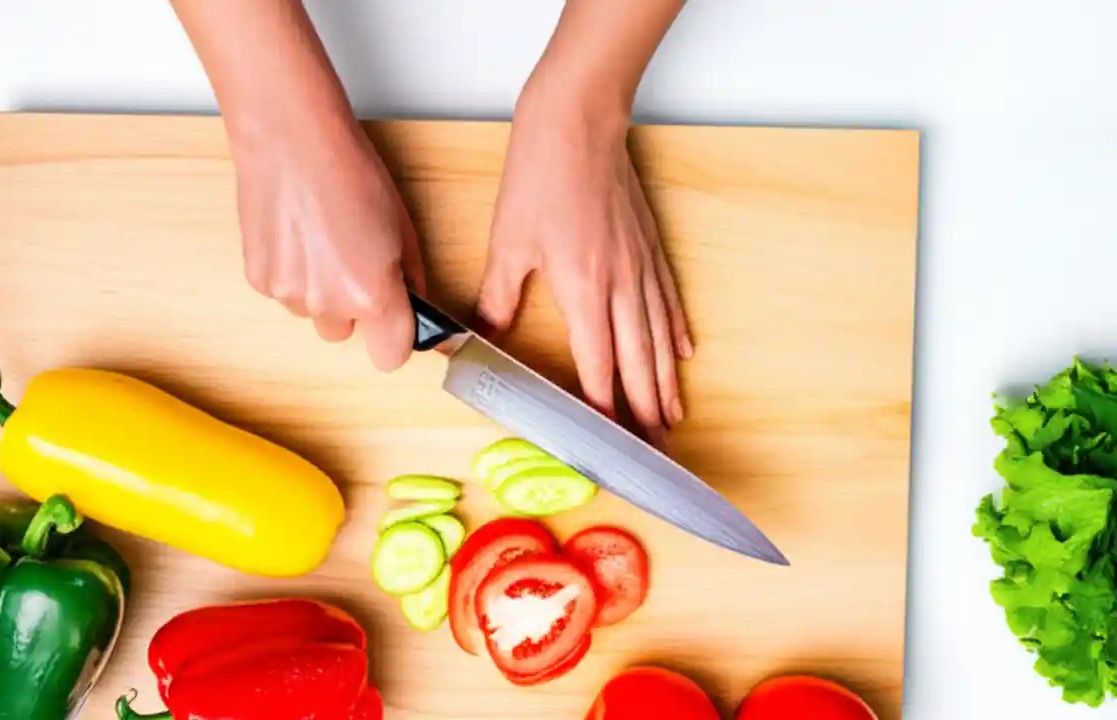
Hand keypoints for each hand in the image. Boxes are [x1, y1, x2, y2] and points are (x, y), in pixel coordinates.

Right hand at [231, 120, 424, 371]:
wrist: (292, 140)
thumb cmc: (350, 173)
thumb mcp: (402, 229)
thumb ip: (409, 280)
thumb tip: (413, 306)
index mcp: (373, 295)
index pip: (390, 357)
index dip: (394, 338)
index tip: (395, 321)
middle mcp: (329, 304)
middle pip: (347, 332)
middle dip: (354, 307)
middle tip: (353, 259)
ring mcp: (289, 295)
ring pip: (313, 312)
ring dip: (321, 290)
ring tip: (321, 240)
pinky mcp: (260, 280)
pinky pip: (286, 293)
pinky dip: (293, 274)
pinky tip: (296, 236)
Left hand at [475, 91, 691, 444]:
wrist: (578, 122)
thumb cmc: (542, 176)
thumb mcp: (507, 242)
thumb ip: (499, 296)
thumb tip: (484, 334)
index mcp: (584, 289)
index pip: (599, 363)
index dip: (605, 406)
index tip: (611, 440)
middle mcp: (620, 285)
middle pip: (638, 361)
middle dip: (646, 409)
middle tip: (655, 448)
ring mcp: (640, 266)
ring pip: (659, 337)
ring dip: (666, 381)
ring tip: (673, 416)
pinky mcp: (649, 247)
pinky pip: (668, 300)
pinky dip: (676, 331)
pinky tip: (683, 353)